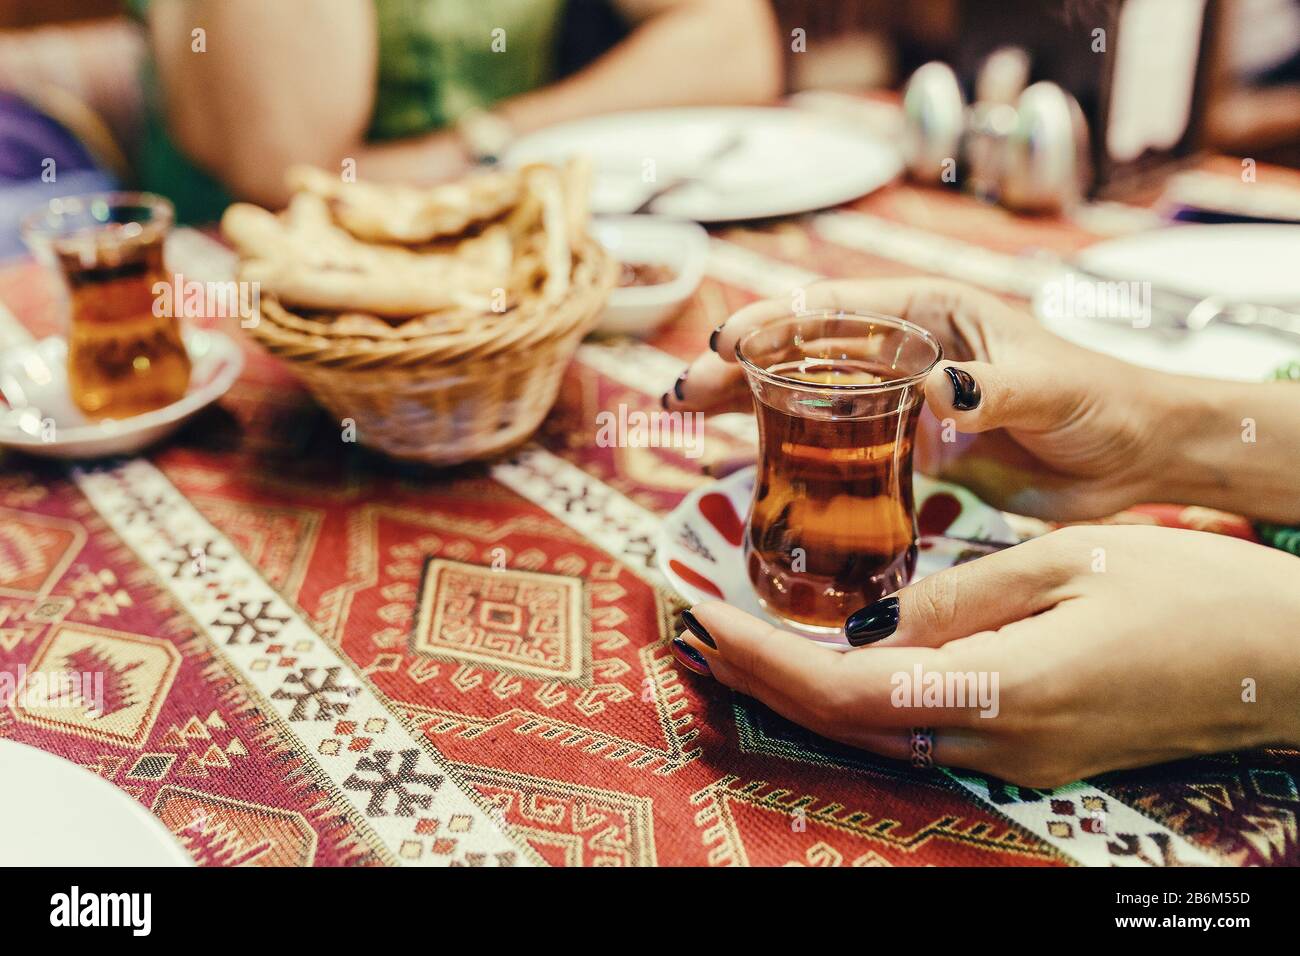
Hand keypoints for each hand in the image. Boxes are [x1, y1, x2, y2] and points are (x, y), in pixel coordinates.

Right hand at [664, 278, 1193, 520]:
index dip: (776, 321)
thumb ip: (992, 389)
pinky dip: (788, 446)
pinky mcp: (905, 448)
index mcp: (932, 314)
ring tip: (693, 414)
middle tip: (686, 390)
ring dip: (749, 400)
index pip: (837, 308)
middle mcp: (905, 351)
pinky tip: (747, 458)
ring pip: (807, 392)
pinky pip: (834, 442)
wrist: (1133, 458)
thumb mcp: (1049, 388)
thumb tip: (931, 392)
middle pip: (805, 349)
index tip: (727, 343)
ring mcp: (899, 401)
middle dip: (741, 363)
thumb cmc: (1100, 403)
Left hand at [671, 525, 1299, 787]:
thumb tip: (869, 625)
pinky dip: (846, 698)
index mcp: (1004, 689)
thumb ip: (960, 598)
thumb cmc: (1195, 596)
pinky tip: (818, 664)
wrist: (1286, 662)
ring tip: (729, 642)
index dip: (759, 654)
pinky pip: (911, 730)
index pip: (841, 685)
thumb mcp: (1072, 563)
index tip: (697, 609)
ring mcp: (1011, 758)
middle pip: (840, 722)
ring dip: (791, 689)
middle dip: (754, 676)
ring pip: (868, 734)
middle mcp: (995, 741)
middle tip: (687, 626)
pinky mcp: (1026, 751)